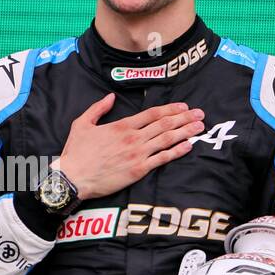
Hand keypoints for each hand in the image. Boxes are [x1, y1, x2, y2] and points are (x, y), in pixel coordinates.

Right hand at [52, 95, 204, 200]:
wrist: (74, 177)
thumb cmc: (76, 152)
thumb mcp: (81, 124)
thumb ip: (97, 108)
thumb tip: (110, 97)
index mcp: (122, 126)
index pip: (152, 114)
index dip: (170, 109)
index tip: (183, 107)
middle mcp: (133, 138)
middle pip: (165, 124)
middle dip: (185, 118)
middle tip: (200, 114)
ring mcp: (137, 154)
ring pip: (167, 139)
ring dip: (186, 131)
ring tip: (200, 127)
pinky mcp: (138, 170)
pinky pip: (162, 159)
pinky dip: (177, 151)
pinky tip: (188, 146)